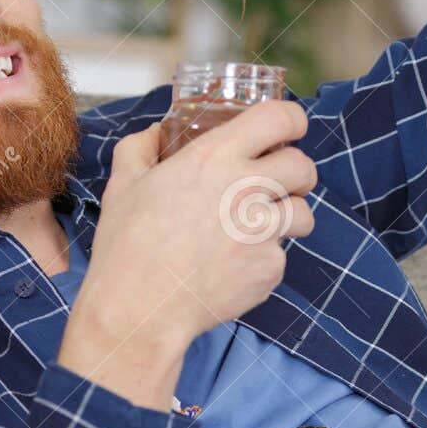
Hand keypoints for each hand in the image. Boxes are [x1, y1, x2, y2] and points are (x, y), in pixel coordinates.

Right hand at [58, 101, 316, 408]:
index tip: (289, 129)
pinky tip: (234, 266)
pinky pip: (281, 256)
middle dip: (296, 172)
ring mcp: (263, 231)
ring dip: (288, 216)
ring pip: (303, 212)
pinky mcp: (269, 269)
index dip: (291, 120)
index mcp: (214, 157)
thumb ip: (140, 148)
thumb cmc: (127, 246)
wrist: (140, 309)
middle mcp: (246, 189)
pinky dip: (264, 259)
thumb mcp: (123, 184)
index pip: (279, 118)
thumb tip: (154, 134)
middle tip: (278, 183)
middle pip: (303, 165)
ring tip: (260, 227)